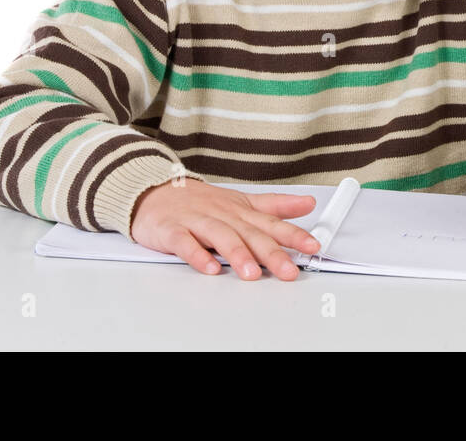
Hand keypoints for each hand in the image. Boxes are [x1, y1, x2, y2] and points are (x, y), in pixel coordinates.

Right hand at [130, 178, 321, 280]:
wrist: (152, 191)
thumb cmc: (199, 201)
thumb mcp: (242, 201)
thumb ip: (275, 206)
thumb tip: (308, 203)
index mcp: (240, 211)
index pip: (271, 223)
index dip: (293, 234)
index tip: (312, 246)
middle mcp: (222, 215)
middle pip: (250, 233)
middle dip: (270, 253)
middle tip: (288, 270)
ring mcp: (197, 221)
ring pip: (220, 236)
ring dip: (237, 254)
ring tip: (252, 274)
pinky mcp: (172, 230)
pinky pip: (185, 243)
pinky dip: (198, 255)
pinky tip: (210, 268)